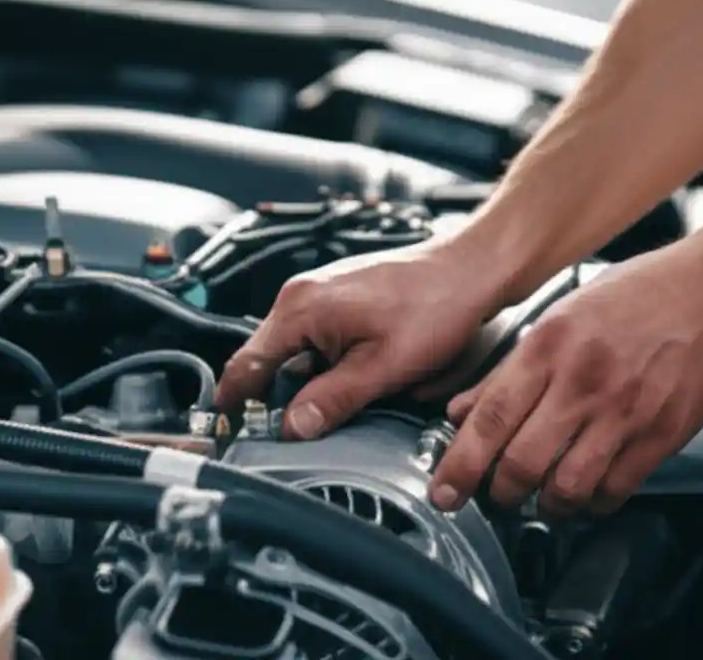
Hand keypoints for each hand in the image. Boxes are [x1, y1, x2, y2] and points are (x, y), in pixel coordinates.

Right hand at [215, 238, 502, 439]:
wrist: (471, 269)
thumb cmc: (435, 306)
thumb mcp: (383, 368)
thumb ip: (332, 399)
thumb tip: (292, 428)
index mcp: (300, 309)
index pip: (246, 365)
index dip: (236, 403)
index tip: (231, 431)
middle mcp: (300, 295)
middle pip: (267, 361)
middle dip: (279, 398)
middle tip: (296, 433)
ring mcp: (319, 293)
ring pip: (294, 353)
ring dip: (308, 382)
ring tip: (339, 403)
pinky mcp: (338, 296)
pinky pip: (316, 339)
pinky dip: (326, 364)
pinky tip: (355, 378)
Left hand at [428, 246, 702, 516]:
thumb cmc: (635, 296)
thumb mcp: (557, 317)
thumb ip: (506, 371)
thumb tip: (461, 411)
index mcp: (547, 349)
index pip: (489, 419)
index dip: (459, 464)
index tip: (443, 491)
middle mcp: (582, 383)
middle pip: (523, 463)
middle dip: (499, 494)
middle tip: (494, 497)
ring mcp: (624, 412)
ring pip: (568, 487)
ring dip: (546, 506)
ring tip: (540, 501)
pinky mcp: (660, 434)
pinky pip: (616, 489)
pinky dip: (593, 504)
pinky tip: (585, 495)